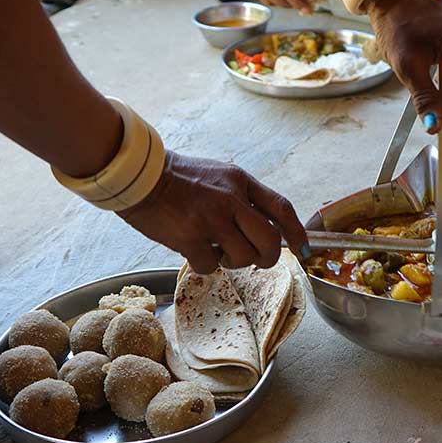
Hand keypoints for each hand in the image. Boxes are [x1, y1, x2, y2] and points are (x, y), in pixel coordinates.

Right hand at [119, 151, 307, 273]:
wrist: (140, 176)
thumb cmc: (178, 179)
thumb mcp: (218, 176)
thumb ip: (241, 198)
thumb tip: (265, 228)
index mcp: (240, 181)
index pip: (282, 208)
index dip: (296, 231)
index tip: (301, 248)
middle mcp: (231, 199)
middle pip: (270, 241)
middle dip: (268, 258)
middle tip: (255, 260)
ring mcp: (211, 219)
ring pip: (243, 258)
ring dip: (233, 262)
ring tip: (217, 250)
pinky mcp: (190, 237)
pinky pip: (210, 266)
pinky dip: (204, 265)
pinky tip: (192, 249)